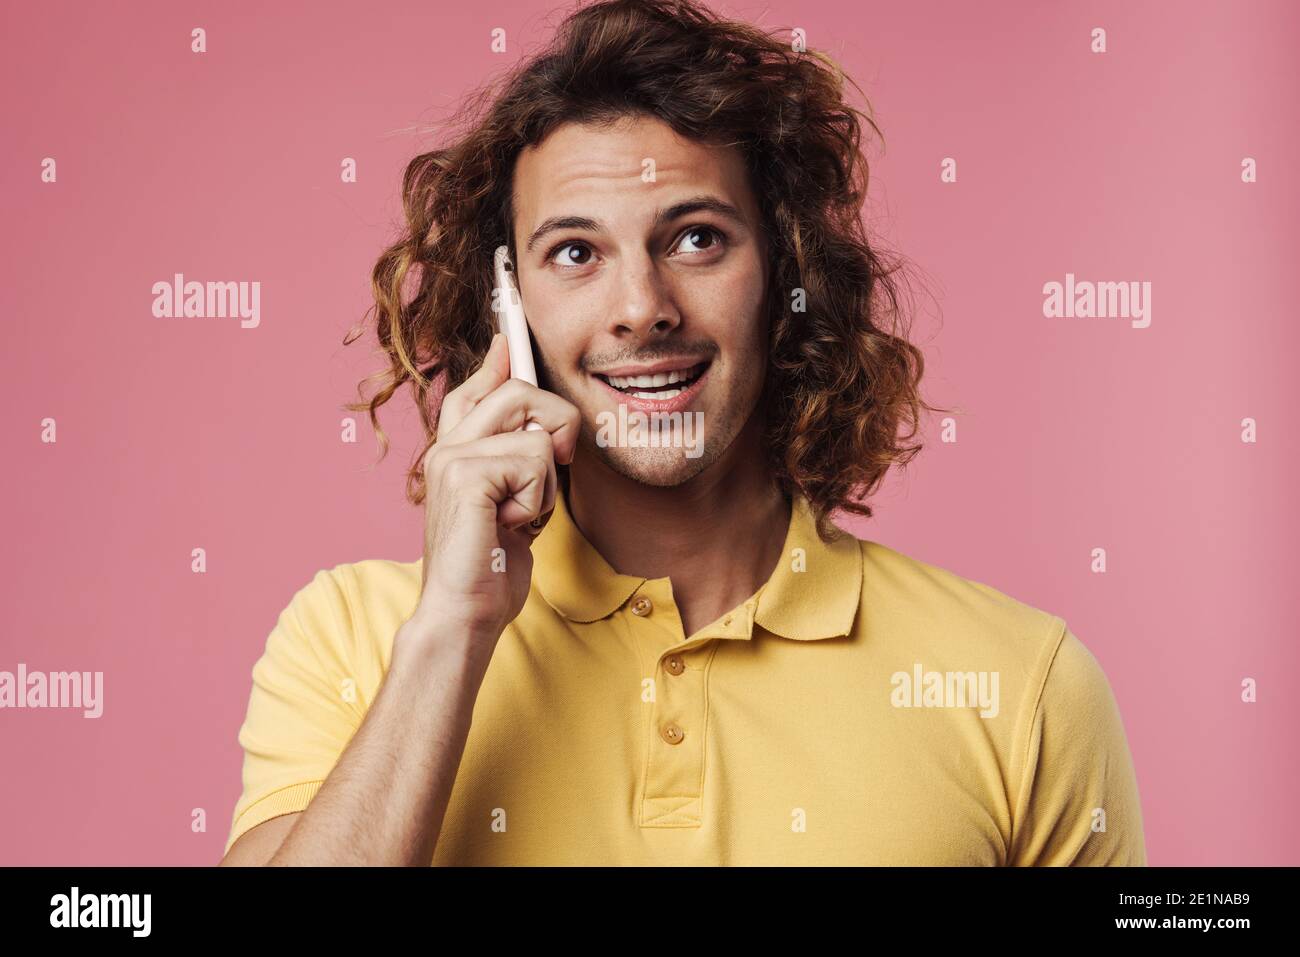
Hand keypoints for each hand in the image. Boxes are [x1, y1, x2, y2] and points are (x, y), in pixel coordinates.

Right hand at [402, 334, 580, 661]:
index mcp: (453, 451)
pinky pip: (536, 459)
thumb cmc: (491, 567)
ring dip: (547, 482)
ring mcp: (451, 457)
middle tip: (558, 468)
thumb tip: (550, 425)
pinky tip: (512, 527)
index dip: (498, 360)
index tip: (508, 334)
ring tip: (520, 515)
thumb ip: (523, 461)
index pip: (475, 389)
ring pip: (538, 430)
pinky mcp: (464, 473)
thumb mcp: (515, 504)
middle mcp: (446, 446)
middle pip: (520, 392)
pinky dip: (539, 500)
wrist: (465, 612)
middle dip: (559, 426)